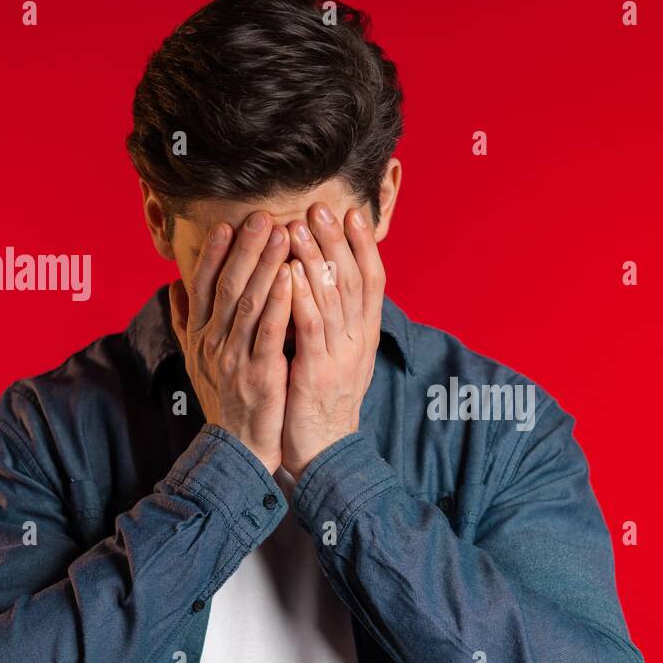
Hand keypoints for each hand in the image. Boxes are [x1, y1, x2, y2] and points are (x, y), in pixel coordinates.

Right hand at [169, 211, 293, 471]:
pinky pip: (267, 331)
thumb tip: (174, 286)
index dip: (216, 254)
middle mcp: (213, 342)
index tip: (230, 224)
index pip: (204, 285)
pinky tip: (291, 277)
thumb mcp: (201, 360)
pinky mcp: (258, 373)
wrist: (239, 449)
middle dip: (245, 249)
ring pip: (247, 302)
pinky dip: (277, 302)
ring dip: (265, 265)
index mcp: (201, 336)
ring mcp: (233, 357)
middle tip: (263, 216)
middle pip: (226, 285)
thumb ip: (187, 322)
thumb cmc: (226, 401)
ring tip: (282, 234)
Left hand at [280, 202, 384, 476]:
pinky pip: (311, 328)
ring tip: (299, 228)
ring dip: (315, 260)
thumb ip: (336, 324)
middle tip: (320, 209)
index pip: (372, 282)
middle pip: (352, 281)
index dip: (362, 247)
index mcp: (364, 336)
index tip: (351, 215)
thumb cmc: (321, 403)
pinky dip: (302, 298)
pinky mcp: (317, 372)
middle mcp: (358, 342)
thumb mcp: (337, 358)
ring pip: (331, 299)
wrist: (323, 453)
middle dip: (336, 242)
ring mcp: (340, 357)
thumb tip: (329, 285)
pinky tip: (290, 273)